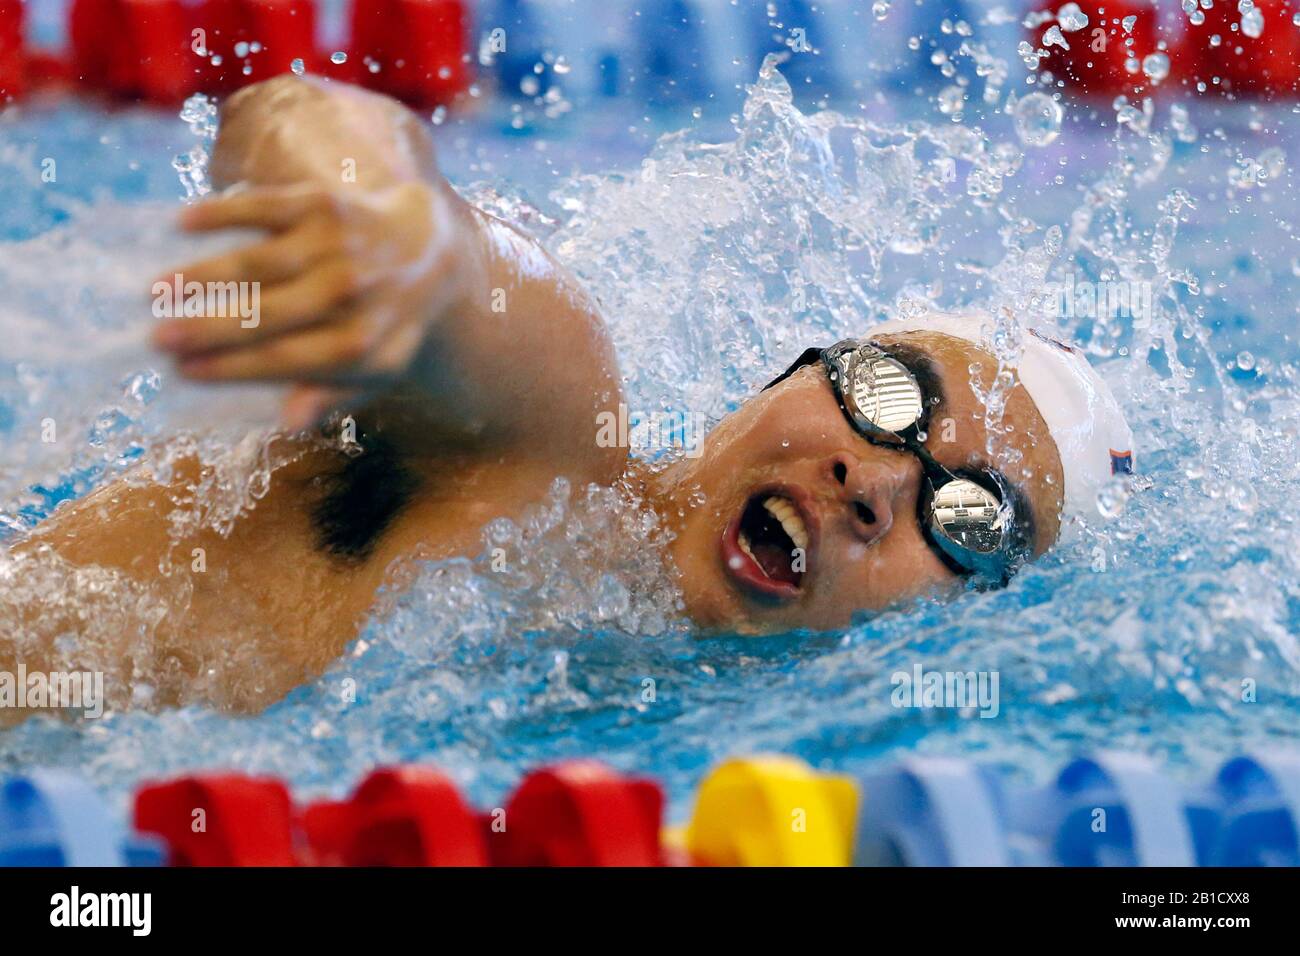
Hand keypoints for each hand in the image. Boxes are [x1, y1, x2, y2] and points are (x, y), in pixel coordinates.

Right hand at [152, 180, 471, 429]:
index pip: (285, 359)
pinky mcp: (327, 205)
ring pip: (260, 262)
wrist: (428, 248)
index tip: (183, 371)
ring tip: (158, 289)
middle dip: (208, 328)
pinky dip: (224, 212)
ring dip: (204, 275)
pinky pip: (267, 206)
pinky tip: (183, 224)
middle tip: (156, 338)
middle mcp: (351, 294)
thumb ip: (333, 395)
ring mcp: (339, 246)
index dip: (232, 367)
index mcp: (362, 344)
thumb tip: (288, 422)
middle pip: (267, 314)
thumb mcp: (374, 369)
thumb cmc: (383, 320)